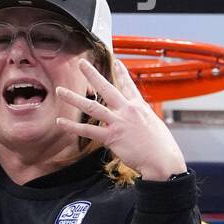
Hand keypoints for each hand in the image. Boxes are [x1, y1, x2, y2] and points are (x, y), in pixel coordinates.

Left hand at [55, 58, 187, 180]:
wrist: (163, 160)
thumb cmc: (163, 147)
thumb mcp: (155, 126)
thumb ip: (143, 121)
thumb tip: (139, 122)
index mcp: (140, 107)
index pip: (129, 86)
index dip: (122, 73)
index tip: (116, 62)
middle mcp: (127, 110)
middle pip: (107, 88)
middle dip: (92, 74)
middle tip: (81, 63)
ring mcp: (118, 122)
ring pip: (91, 106)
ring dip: (73, 98)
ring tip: (60, 91)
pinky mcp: (112, 137)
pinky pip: (88, 130)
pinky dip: (72, 126)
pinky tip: (61, 122)